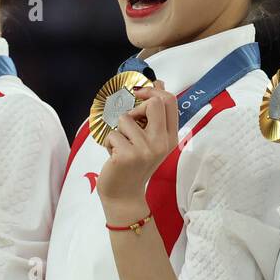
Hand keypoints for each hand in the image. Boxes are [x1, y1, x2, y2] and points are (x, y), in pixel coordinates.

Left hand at [96, 82, 176, 218]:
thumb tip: (159, 84)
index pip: (170, 101)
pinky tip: (114, 156)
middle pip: (154, 103)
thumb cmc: (134, 164)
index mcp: (170, 137)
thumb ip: (154, 116)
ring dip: (117, 130)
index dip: (153, 91)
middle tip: (127, 119)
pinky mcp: (127, 156)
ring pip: (125, 119)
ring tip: (120, 146)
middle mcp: (162, 142)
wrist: (124, 195)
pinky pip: (112, 134)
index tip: (138, 94)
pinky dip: (109, 143)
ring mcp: (145, 150)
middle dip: (136, 106)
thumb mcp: (150, 140)